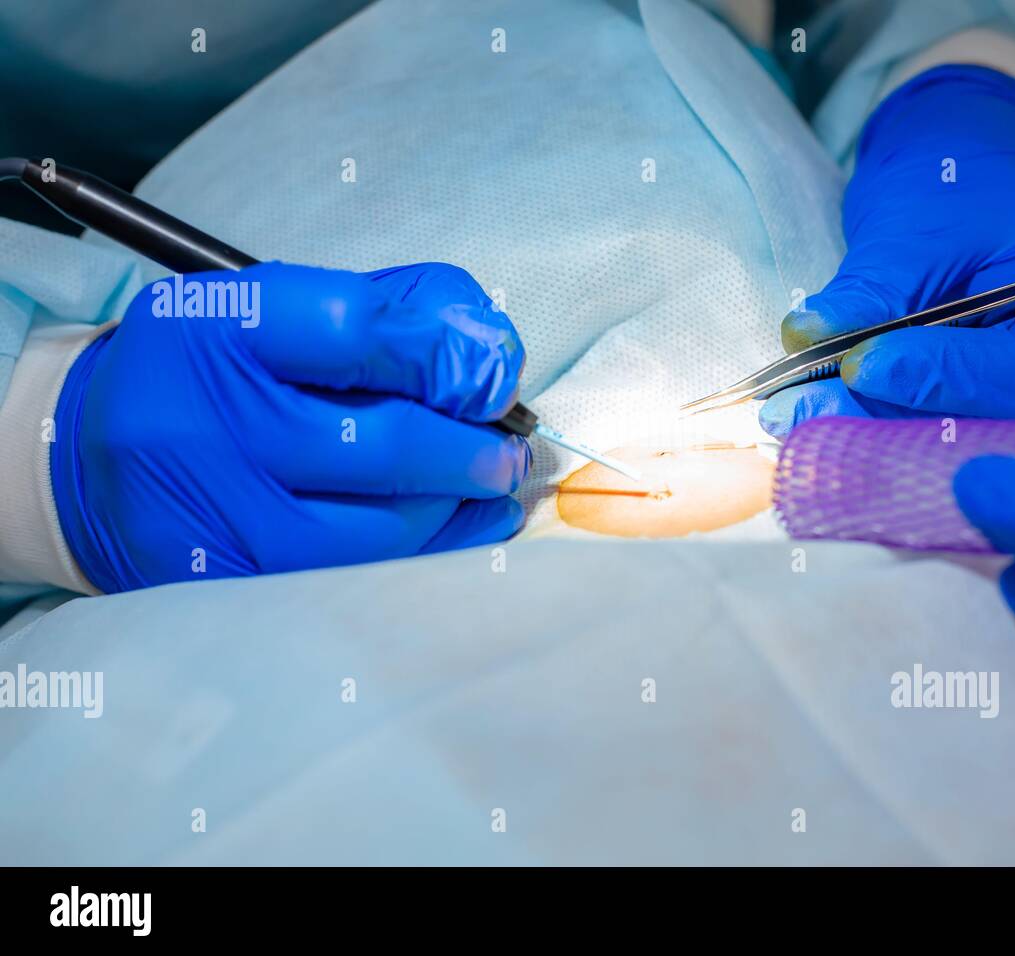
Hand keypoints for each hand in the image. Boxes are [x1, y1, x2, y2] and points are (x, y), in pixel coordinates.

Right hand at [51, 261, 530, 591]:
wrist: (93, 462)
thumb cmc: (212, 371)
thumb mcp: (276, 307)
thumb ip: (390, 308)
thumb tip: (493, 350)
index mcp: (218, 328)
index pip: (357, 330)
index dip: (448, 350)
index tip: (494, 366)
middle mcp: (212, 424)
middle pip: (384, 441)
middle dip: (473, 441)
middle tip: (511, 437)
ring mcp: (225, 516)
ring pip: (387, 524)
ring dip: (460, 498)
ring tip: (490, 471)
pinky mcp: (241, 582)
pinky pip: (371, 573)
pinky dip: (441, 544)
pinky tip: (478, 520)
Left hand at [761, 64, 1014, 438]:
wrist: (961, 173)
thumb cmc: (961, 180)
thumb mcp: (921, 223)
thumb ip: (874, 288)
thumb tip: (809, 335)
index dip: (942, 377)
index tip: (862, 365)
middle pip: (986, 425)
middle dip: (890, 422)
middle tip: (805, 413)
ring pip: (943, 441)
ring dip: (865, 433)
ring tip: (791, 416)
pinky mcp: (965, 415)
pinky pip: (919, 433)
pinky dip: (864, 427)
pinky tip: (807, 419)